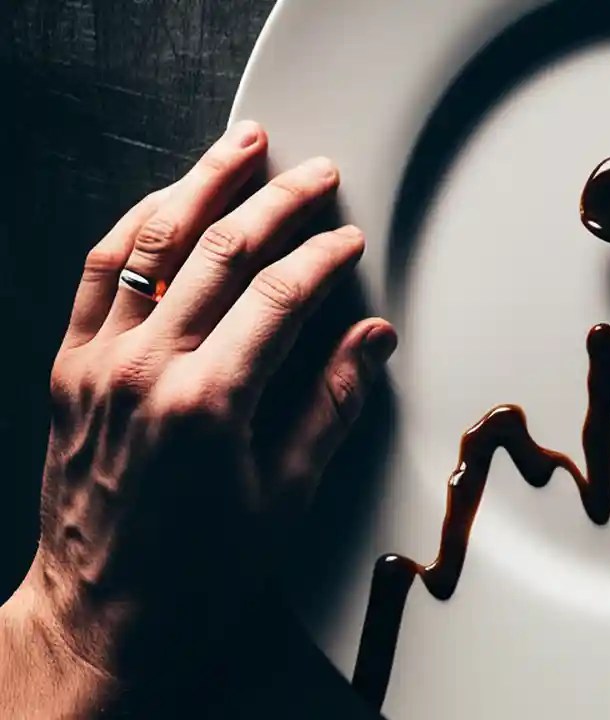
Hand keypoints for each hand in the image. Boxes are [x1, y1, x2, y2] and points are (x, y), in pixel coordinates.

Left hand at [0, 121, 395, 715]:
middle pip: (222, 251)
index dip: (324, 255)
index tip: (350, 239)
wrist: (103, 613)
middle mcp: (147, 371)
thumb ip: (330, 408)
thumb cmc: (197, 570)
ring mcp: (98, 363)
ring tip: (239, 146)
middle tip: (316, 171)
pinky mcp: (68, 369)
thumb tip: (370, 342)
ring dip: (201, 184)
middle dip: (278, 200)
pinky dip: (134, 224)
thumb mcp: (286, 499)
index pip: (282, 296)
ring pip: (153, 242)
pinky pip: (98, 272)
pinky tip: (163, 199)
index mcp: (210, 404)